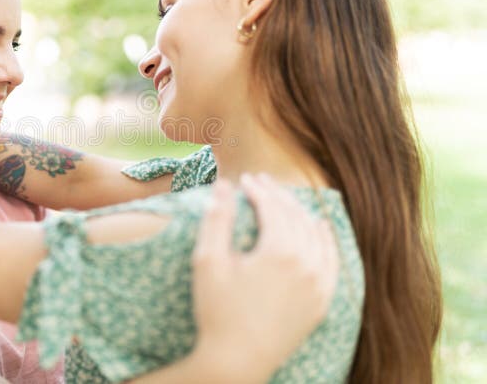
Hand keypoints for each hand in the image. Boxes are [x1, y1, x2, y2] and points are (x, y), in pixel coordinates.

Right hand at [190, 174, 338, 381]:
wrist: (237, 362)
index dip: (258, 190)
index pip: (272, 207)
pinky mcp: (322, 302)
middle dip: (278, 195)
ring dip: (301, 212)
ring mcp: (319, 285)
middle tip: (262, 183)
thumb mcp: (208, 261)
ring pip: (316, 235)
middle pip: (296, 217)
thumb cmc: (217, 311)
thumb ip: (217, 218)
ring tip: (285, 199)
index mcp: (279, 251)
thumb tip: (225, 184)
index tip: (245, 180)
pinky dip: (327, 239)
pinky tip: (320, 227)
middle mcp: (307, 265)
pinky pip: (333, 261)